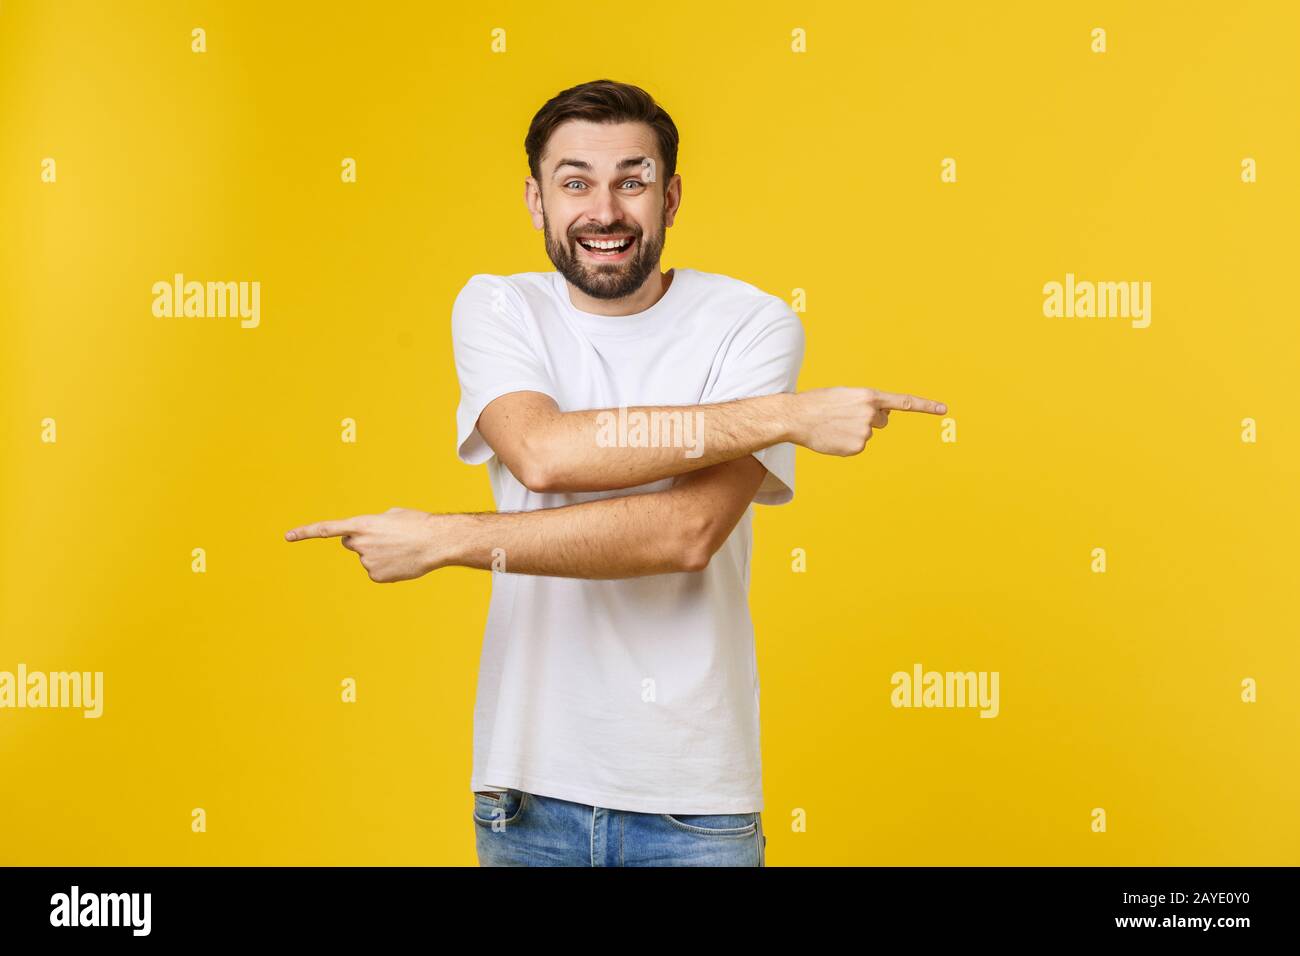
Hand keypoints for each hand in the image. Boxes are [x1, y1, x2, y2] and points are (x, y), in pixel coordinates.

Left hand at [284, 507, 442, 582]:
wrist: (436, 542)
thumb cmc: (417, 524)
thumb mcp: (392, 515)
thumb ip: (374, 523)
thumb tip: (370, 535)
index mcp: (362, 524)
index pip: (327, 529)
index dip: (306, 532)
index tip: (288, 537)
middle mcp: (360, 543)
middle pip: (351, 543)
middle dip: (363, 541)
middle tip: (386, 538)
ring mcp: (367, 561)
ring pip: (367, 558)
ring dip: (380, 554)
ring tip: (401, 549)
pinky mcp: (376, 576)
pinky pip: (376, 571)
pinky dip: (387, 568)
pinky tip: (401, 562)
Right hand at [792, 387, 947, 455]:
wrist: (797, 417)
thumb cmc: (819, 403)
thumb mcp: (846, 395)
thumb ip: (867, 403)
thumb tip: (883, 417)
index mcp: (869, 396)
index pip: (904, 402)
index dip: (925, 406)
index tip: (943, 409)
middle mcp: (871, 414)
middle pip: (882, 421)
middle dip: (870, 420)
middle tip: (846, 417)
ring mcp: (864, 432)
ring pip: (868, 434)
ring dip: (854, 431)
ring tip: (834, 425)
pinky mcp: (856, 447)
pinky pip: (858, 446)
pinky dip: (847, 443)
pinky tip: (833, 436)